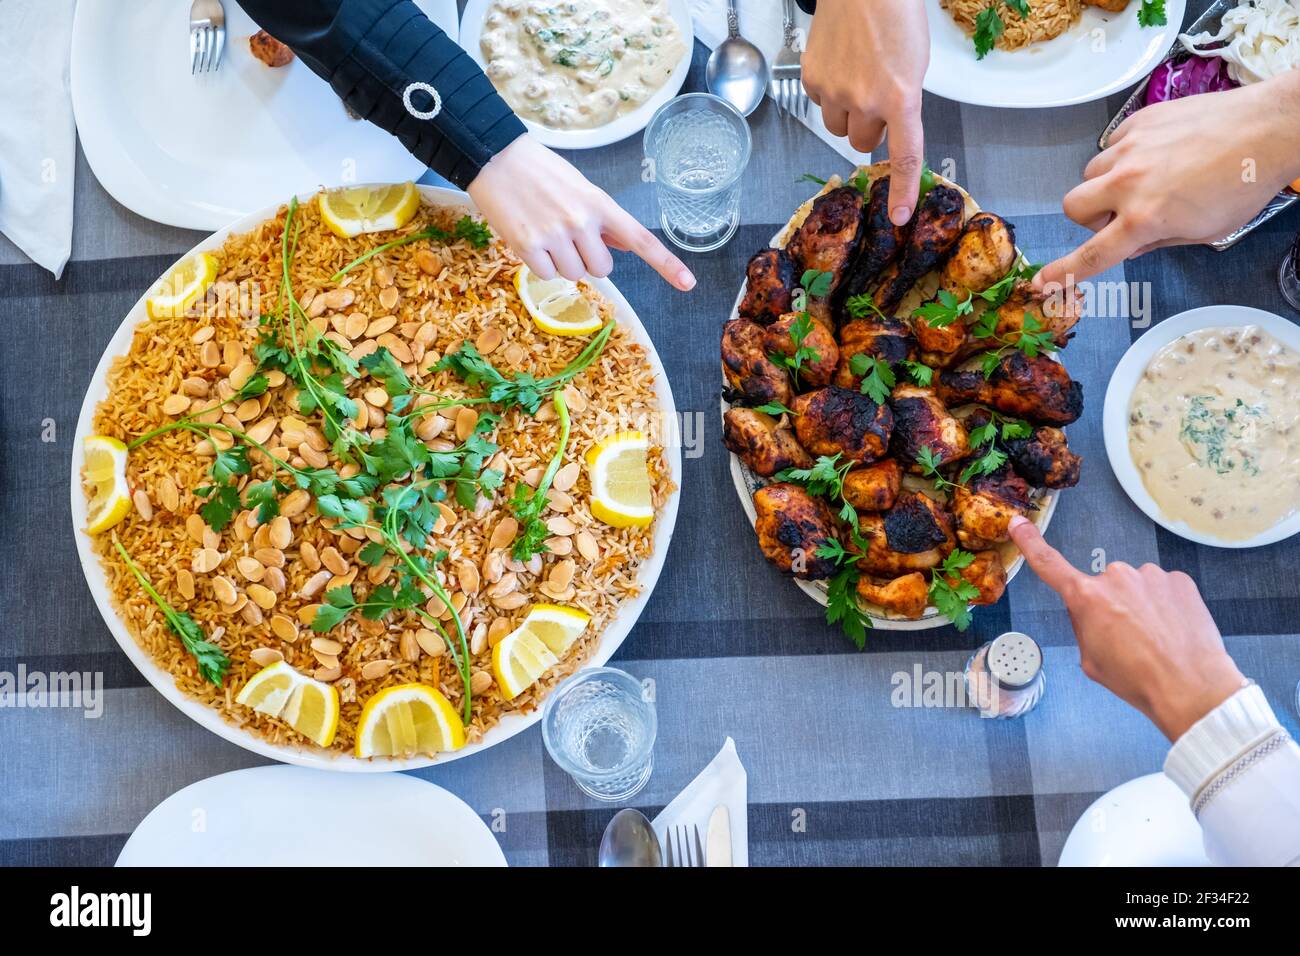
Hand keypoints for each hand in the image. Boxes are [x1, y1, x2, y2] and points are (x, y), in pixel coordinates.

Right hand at [467, 135, 694, 290]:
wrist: (495, 157)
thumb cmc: (540, 171)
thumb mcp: (580, 188)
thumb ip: (603, 220)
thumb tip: (624, 245)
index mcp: (600, 204)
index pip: (640, 239)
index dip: (666, 264)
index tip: (688, 284)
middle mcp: (582, 221)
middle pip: (602, 270)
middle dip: (588, 261)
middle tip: (568, 238)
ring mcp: (555, 235)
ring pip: (575, 275)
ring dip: (562, 263)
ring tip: (546, 234)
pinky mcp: (528, 247)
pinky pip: (547, 275)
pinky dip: (540, 264)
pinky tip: (530, 238)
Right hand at [801, 0, 928, 224]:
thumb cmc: (895, 15)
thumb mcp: (914, 65)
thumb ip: (903, 102)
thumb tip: (891, 130)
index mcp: (901, 97)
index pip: (903, 155)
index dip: (900, 190)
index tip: (898, 216)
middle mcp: (865, 100)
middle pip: (862, 142)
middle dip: (869, 128)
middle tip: (874, 100)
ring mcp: (835, 91)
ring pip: (838, 127)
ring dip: (847, 113)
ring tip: (855, 79)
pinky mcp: (812, 79)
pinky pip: (820, 102)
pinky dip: (829, 91)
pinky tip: (840, 65)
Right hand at [1008, 516, 1244, 741]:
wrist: (1190, 688)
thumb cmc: (1138, 680)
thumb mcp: (1091, 660)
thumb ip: (1083, 626)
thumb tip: (1089, 611)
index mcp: (1086, 598)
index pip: (1049, 564)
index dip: (1030, 542)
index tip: (1018, 524)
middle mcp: (1115, 577)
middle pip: (1103, 586)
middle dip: (1109, 605)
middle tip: (1127, 638)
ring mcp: (1150, 575)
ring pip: (1135, 586)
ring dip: (1140, 605)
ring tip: (1155, 638)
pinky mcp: (1178, 579)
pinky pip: (1162, 588)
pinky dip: (1165, 605)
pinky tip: (1172, 629)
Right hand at [1038, 70, 1299, 287]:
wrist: (1268, 127)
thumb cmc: (1244, 182)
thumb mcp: (1203, 231)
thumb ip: (1157, 239)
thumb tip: (1132, 242)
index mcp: (1145, 218)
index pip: (1093, 255)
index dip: (1064, 273)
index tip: (1041, 283)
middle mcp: (1129, 183)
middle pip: (1073, 207)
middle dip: (1088, 217)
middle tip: (1119, 215)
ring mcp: (1131, 148)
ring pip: (1091, 174)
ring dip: (1106, 185)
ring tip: (1144, 181)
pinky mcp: (1138, 122)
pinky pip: (1112, 145)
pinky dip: (1124, 156)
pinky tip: (1157, 155)